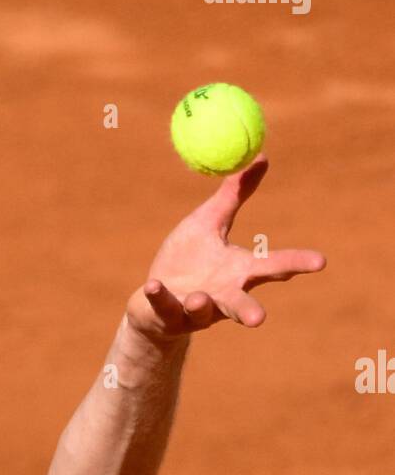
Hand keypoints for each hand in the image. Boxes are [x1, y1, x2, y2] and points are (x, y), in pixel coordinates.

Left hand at [125, 154, 325, 340]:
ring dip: (201, 304)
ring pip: (203, 311)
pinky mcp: (168, 315)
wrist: (153, 300)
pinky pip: (164, 306)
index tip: (320, 261)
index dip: (297, 263)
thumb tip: (261, 156)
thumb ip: (235, 195)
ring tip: (198, 297)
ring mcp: (195, 309)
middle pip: (242, 303)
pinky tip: (154, 285)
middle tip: (260, 318)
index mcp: (238, 272)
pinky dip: (159, 296)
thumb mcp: (209, 222)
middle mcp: (222, 295)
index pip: (273, 267)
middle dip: (251, 310)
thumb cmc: (188, 260)